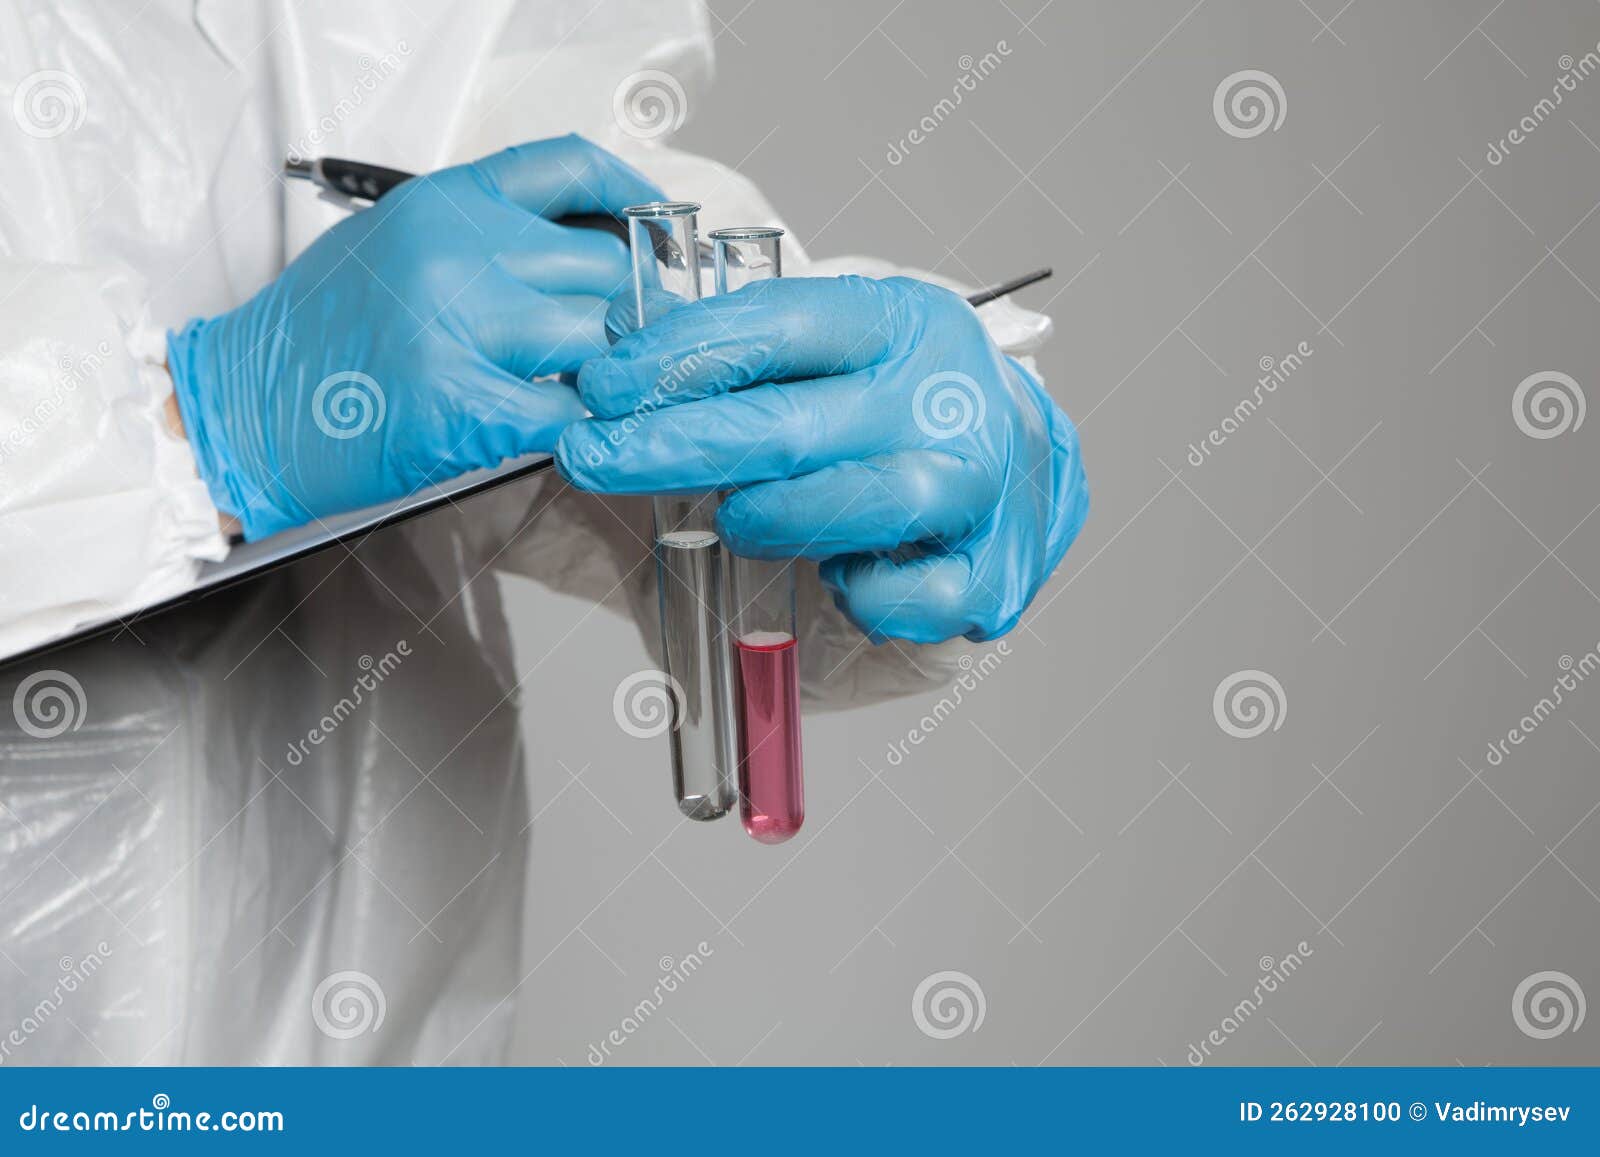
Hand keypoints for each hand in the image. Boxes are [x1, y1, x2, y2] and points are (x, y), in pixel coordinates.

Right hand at [167, 134, 662, 539]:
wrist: (245, 411)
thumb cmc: (321, 338)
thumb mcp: (399, 247)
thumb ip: (488, 242)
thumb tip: (587, 261)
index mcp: (447, 203)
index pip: (570, 167)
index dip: (634, 195)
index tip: (661, 231)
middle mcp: (459, 251)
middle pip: (605, 267)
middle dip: (635, 313)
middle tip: (637, 347)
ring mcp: (459, 324)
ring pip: (601, 340)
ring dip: (613, 375)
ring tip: (596, 395)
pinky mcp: (461, 402)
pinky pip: (569, 414)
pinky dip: (583, 430)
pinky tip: (571, 434)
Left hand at [555, 276, 1088, 642]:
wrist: (1027, 462)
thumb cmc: (901, 407)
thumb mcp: (834, 352)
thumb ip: (744, 353)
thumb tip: (619, 348)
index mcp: (903, 324)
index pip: (782, 325)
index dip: (682, 354)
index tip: (602, 383)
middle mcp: (947, 398)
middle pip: (794, 424)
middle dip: (674, 445)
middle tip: (591, 456)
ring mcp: (981, 487)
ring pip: (865, 504)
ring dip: (775, 518)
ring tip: (736, 520)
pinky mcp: (992, 572)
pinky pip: (911, 599)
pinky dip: (864, 595)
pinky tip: (843, 577)